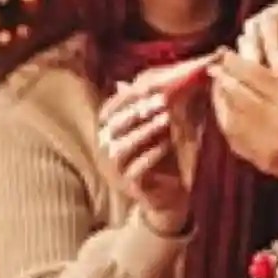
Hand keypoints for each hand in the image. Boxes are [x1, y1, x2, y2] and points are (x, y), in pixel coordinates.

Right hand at [97, 82, 190, 233]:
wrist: (170, 198)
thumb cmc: (165, 159)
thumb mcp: (161, 130)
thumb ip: (154, 108)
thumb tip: (154, 79)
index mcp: (110, 134)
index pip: (110, 111)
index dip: (127, 98)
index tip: (150, 86)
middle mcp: (107, 151)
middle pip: (114, 127)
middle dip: (137, 112)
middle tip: (161, 100)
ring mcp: (115, 170)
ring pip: (121, 148)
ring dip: (144, 132)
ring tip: (166, 120)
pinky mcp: (128, 186)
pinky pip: (135, 169)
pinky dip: (150, 155)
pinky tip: (166, 144)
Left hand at [209, 48, 277, 191]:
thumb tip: (264, 61)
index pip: (254, 76)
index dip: (236, 63)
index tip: (225, 53)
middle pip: (238, 95)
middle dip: (224, 78)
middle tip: (215, 65)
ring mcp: (268, 146)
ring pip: (231, 117)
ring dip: (220, 99)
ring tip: (217, 85)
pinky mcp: (264, 162)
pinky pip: (235, 138)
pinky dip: (225, 121)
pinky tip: (225, 110)